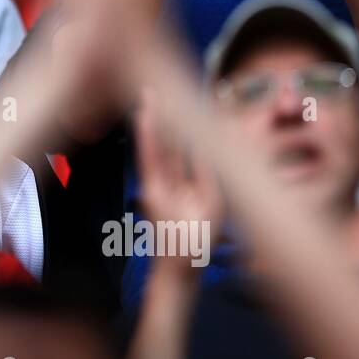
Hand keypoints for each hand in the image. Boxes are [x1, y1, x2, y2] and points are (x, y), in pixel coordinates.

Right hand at [134, 90, 221, 252]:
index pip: (180, 150)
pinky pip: (149, 160)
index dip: (180, 125)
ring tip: (149, 97)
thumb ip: (209, 173)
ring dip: (152, 120)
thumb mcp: (212, 203)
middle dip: (163, 116)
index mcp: (182, 186)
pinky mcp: (152, 192)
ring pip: (157, 146)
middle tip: (155, 89)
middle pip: (166, 143)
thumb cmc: (197, 243)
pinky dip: (147, 138)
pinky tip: (145, 119)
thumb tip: (213, 143)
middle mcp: (167, 183)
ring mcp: (157, 186)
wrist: (182, 268)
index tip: (180, 102)